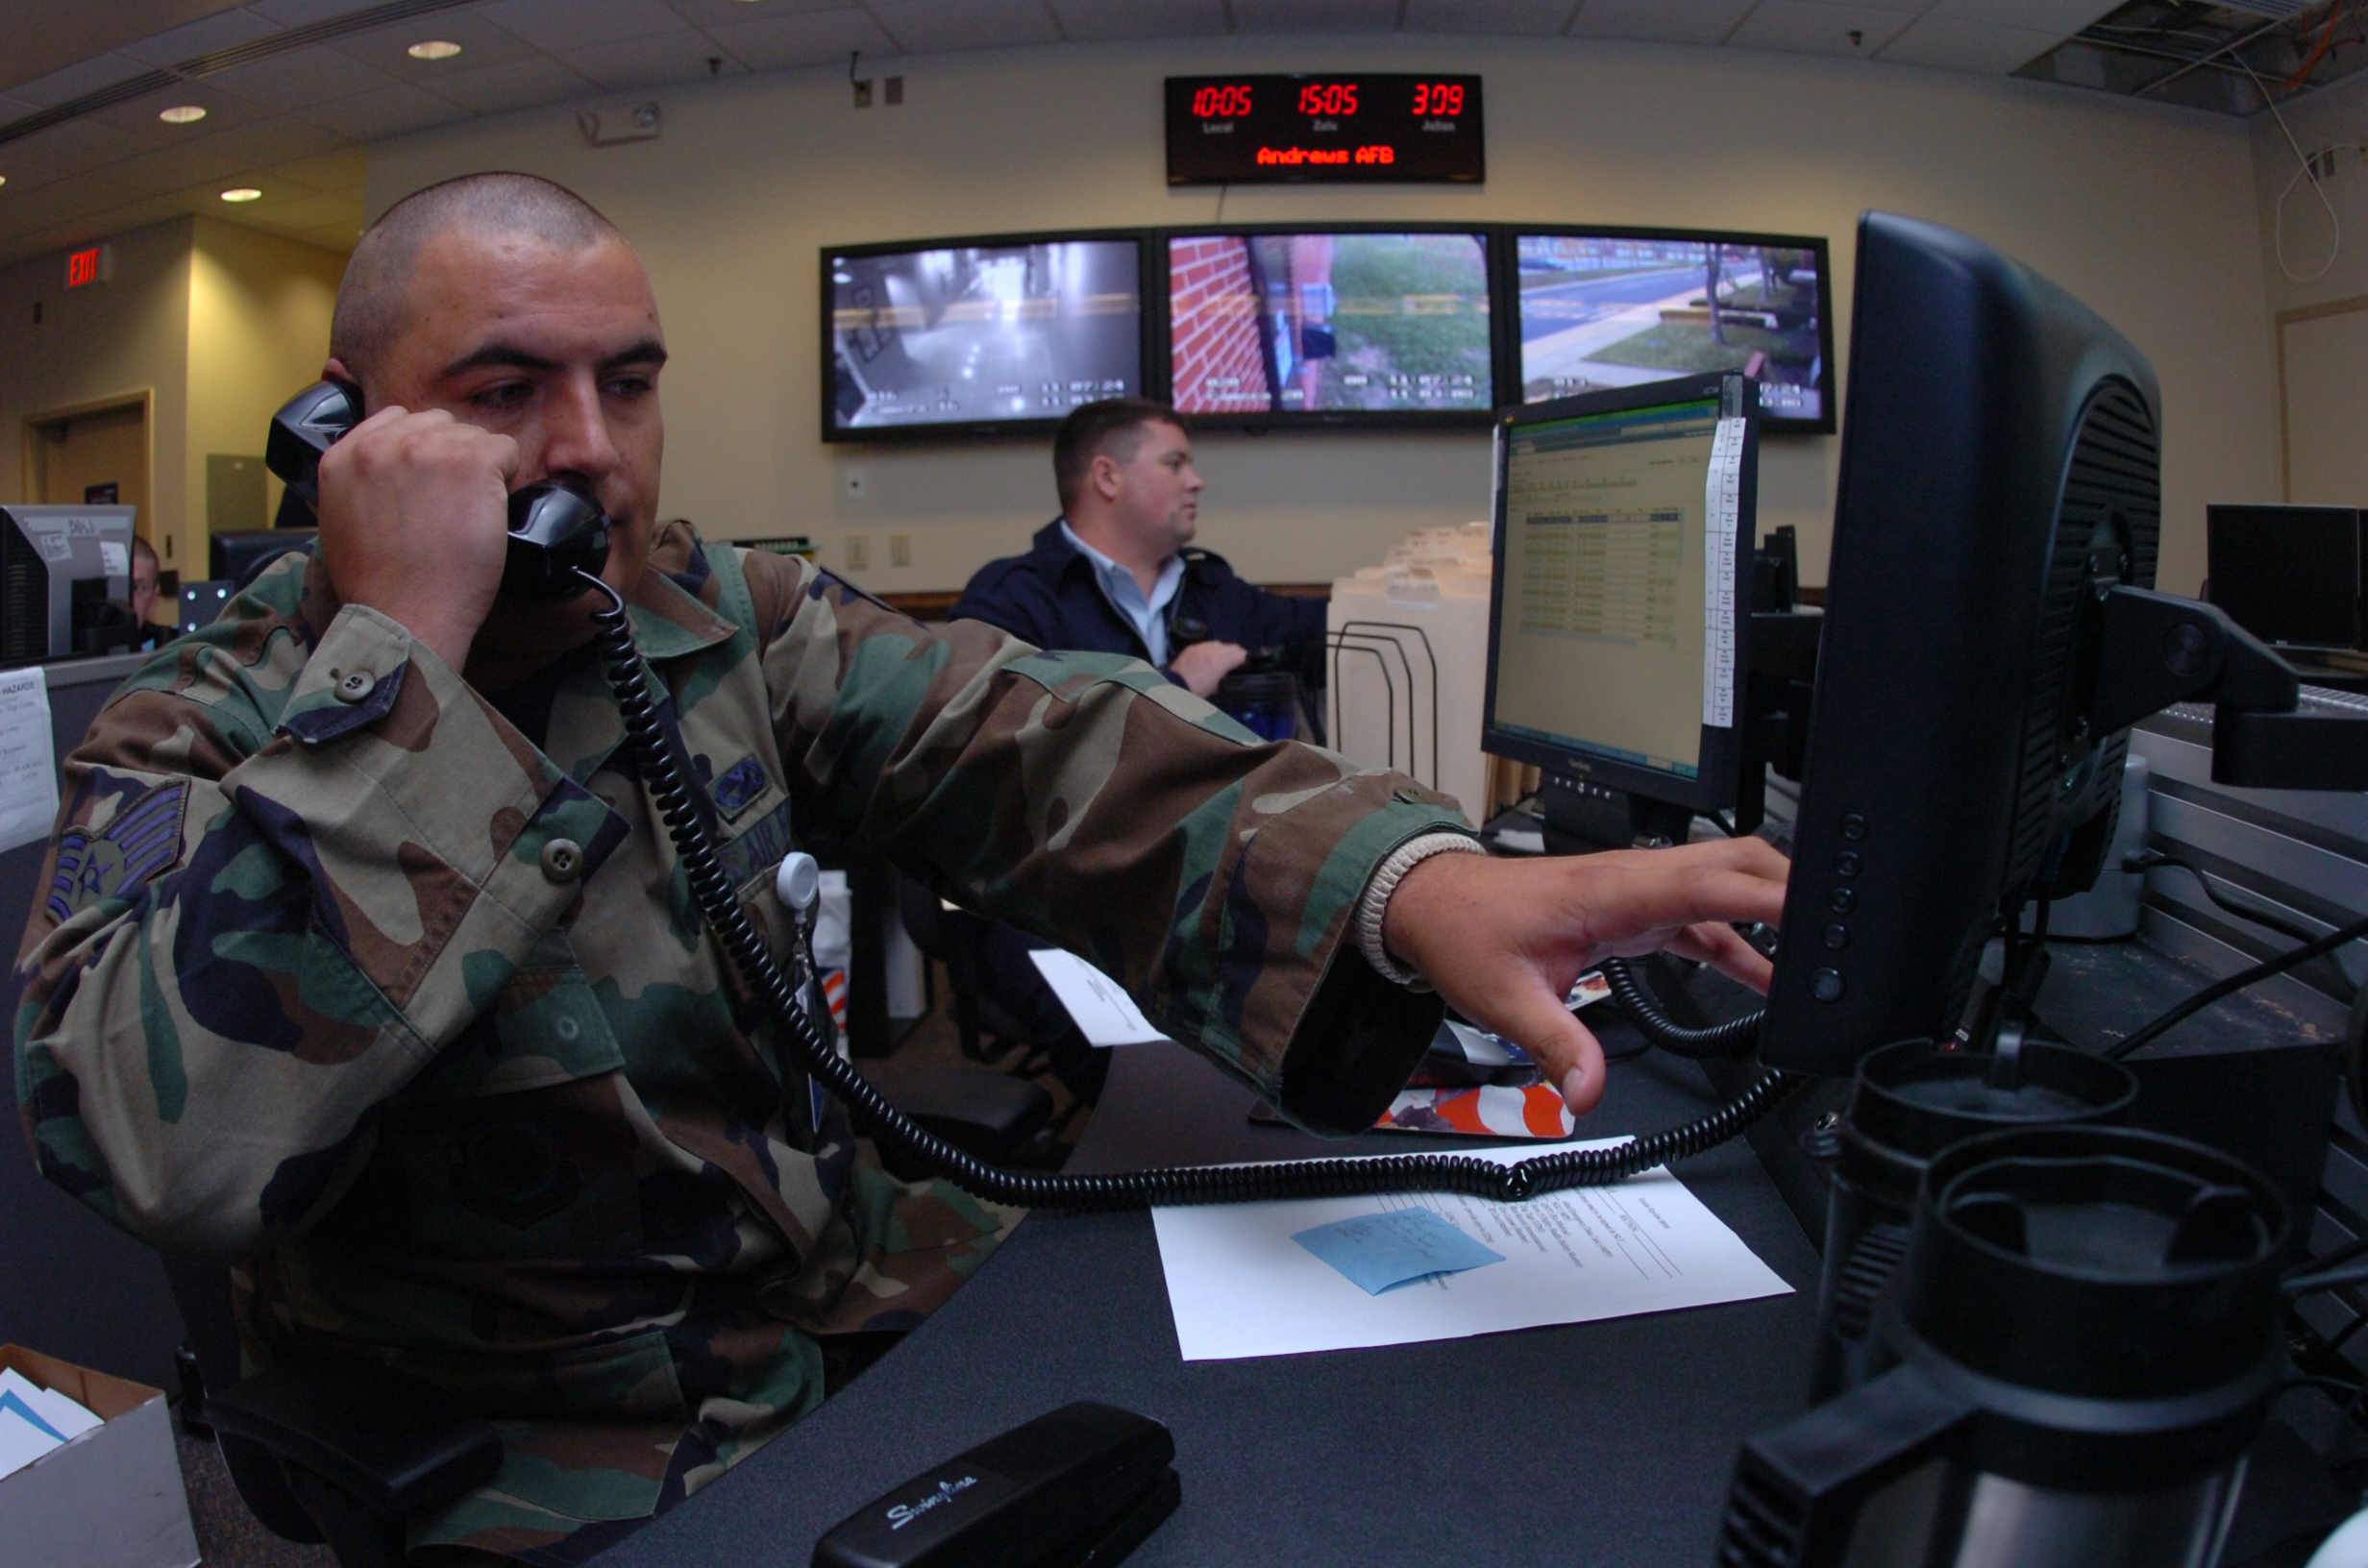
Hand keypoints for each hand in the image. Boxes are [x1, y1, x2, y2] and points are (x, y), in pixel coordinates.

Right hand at [315, 405, 516, 671]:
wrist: (404, 616)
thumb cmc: (379, 586)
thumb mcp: (342, 521)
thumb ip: (361, 482)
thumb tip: (391, 472)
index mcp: (342, 457)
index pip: (395, 420)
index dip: (421, 449)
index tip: (429, 481)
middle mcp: (380, 444)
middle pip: (437, 423)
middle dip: (451, 454)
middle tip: (453, 501)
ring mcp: (427, 449)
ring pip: (473, 435)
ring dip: (480, 467)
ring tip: (468, 511)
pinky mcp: (471, 463)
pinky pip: (506, 449)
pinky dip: (508, 476)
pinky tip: (490, 510)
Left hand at [1169, 640, 1247, 697]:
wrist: (1174, 686)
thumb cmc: (1197, 691)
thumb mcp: (1215, 688)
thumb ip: (1226, 677)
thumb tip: (1231, 673)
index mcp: (1220, 662)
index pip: (1241, 654)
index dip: (1246, 659)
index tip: (1246, 664)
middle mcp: (1213, 650)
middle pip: (1232, 647)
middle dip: (1236, 654)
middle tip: (1236, 663)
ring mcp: (1202, 646)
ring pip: (1220, 644)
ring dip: (1224, 651)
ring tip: (1222, 659)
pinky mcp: (1192, 647)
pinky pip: (1206, 645)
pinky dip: (1211, 650)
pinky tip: (1208, 657)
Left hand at [1381, 839, 1789, 1115]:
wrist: (1432, 905)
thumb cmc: (1465, 933)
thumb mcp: (1505, 999)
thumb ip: (1554, 1047)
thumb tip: (1585, 1094)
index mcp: (1614, 890)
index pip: (1711, 882)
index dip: (1770, 893)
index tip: (1818, 908)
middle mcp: (1635, 881)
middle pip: (1736, 863)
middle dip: (1793, 886)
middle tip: (1843, 923)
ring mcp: (1639, 892)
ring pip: (1725, 883)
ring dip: (1773, 908)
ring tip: (1824, 950)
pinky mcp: (1636, 911)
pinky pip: (1704, 917)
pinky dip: (1741, 940)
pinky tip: (1768, 977)